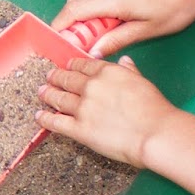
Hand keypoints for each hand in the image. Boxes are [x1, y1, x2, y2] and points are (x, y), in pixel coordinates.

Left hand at [35, 55, 181, 167]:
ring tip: (41, 92)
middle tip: (49, 76)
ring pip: (58, 98)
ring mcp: (83, 108)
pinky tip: (39, 116)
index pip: (84, 65)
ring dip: (47, 94)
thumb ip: (129, 71)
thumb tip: (125, 61)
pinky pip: (55, 122)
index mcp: (108, 72)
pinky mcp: (79, 129)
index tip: (68, 66)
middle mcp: (91, 87)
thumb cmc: (155, 110)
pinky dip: (45, 118)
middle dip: (56, 77)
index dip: (73, 65)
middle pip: (67, 79)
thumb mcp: (143, 82)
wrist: (154, 134)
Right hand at [53, 0, 194, 55]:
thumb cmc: (176, 7)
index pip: (73, 11)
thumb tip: (93, 53)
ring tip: (103, 25)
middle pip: (75, 2)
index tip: (58, 39)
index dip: (60, 26)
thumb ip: (116, 41)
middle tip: (82, 39)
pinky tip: (115, 8)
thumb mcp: (147, 31)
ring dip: (86, 10)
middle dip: (72, 21)